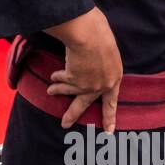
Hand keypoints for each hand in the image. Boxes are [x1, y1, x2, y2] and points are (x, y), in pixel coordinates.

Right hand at [45, 8, 122, 131]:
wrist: (89, 35)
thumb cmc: (101, 35)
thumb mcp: (109, 52)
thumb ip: (104, 65)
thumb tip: (94, 68)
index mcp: (114, 78)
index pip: (112, 102)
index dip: (110, 117)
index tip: (109, 130)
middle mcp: (100, 86)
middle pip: (84, 104)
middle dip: (72, 114)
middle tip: (65, 125)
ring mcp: (86, 84)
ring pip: (68, 92)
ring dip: (57, 90)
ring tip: (50, 91)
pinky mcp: (72, 79)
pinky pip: (62, 80)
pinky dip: (57, 78)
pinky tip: (52, 77)